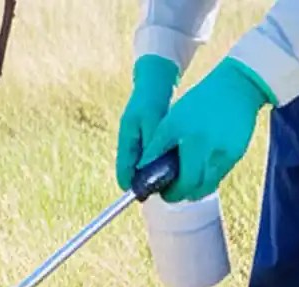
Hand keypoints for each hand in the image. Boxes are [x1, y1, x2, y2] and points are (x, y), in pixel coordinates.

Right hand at [115, 54, 179, 191]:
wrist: (155, 79)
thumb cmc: (153, 97)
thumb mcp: (152, 119)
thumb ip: (151, 143)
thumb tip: (149, 166)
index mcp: (127, 138)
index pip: (124, 170)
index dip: (132, 185)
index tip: (141, 197)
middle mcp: (130, 142)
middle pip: (134, 171)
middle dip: (144, 183)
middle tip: (157, 194)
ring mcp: (138, 140)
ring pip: (144, 165)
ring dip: (154, 174)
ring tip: (167, 184)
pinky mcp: (149, 137)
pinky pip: (153, 156)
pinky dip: (161, 163)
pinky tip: (174, 167)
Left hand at [138, 57, 273, 202]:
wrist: (237, 87)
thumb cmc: (199, 101)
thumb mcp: (171, 122)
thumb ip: (156, 147)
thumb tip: (142, 169)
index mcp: (196, 146)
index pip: (184, 184)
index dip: (173, 193)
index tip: (163, 191)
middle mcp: (215, 155)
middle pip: (198, 190)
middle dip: (184, 192)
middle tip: (173, 187)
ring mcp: (230, 156)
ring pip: (210, 184)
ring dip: (196, 185)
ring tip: (185, 173)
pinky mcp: (238, 154)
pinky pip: (220, 173)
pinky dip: (208, 174)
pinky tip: (200, 162)